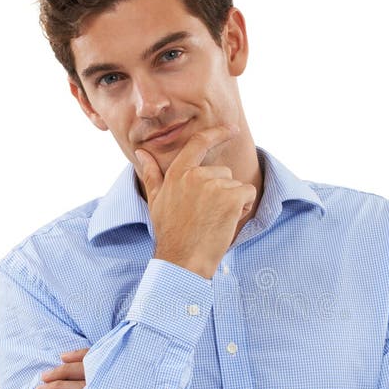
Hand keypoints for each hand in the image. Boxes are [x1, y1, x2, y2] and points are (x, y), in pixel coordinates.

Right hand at [135, 124, 256, 278]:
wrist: (182, 260)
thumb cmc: (170, 233)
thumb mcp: (156, 201)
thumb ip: (151, 174)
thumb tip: (141, 153)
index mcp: (177, 174)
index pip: (198, 144)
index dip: (217, 133)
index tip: (232, 129)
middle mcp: (195, 176)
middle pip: (222, 173)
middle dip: (222, 192)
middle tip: (207, 215)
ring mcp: (214, 185)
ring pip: (236, 185)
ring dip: (233, 201)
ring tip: (215, 221)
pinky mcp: (231, 198)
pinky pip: (248, 194)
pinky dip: (244, 207)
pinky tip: (228, 222)